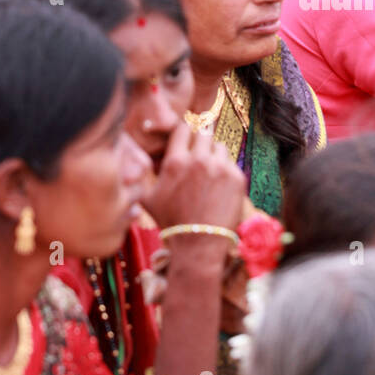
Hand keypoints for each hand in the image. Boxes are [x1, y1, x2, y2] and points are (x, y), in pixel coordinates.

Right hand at [143, 119, 245, 234]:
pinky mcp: (236, 178)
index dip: (184, 131)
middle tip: (200, 148)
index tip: (187, 136)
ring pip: (219, 146)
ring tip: (210, 170)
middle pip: (203, 132)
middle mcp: (198, 160)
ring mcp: (219, 168)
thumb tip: (137, 160)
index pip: (183, 129)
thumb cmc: (171, 222)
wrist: (198, 245)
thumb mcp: (148, 198)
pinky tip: (219, 184)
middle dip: (200, 138)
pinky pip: (231, 162)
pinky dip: (225, 169)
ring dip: (214, 153)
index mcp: (175, 161)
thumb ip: (142, 175)